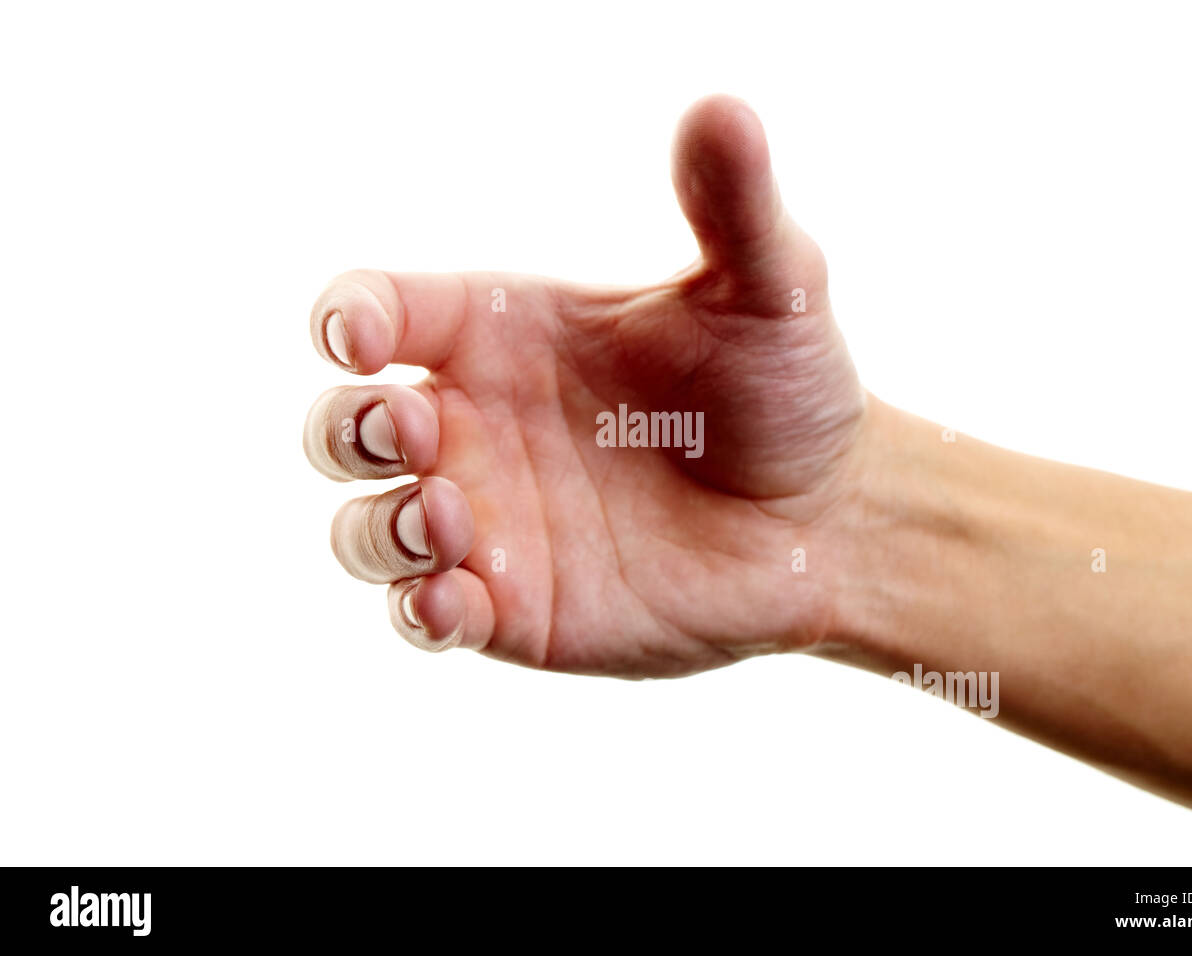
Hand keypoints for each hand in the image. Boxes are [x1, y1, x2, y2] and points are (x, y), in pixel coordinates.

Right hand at [304, 95, 867, 676]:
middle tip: (410, 430)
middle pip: (344, 427)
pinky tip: (452, 602)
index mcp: (505, 335)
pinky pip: (427, 616)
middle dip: (346, 429)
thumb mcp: (768, 288)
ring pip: (366, 528)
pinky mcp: (514, 608)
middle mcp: (478, 427)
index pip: (381, 313)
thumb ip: (731, 204)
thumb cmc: (786, 389)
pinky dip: (419, 611)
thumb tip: (722, 108)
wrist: (829, 517)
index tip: (361, 334)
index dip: (348, 319)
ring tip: (445, 516)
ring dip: (379, 526)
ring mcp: (489, 523)